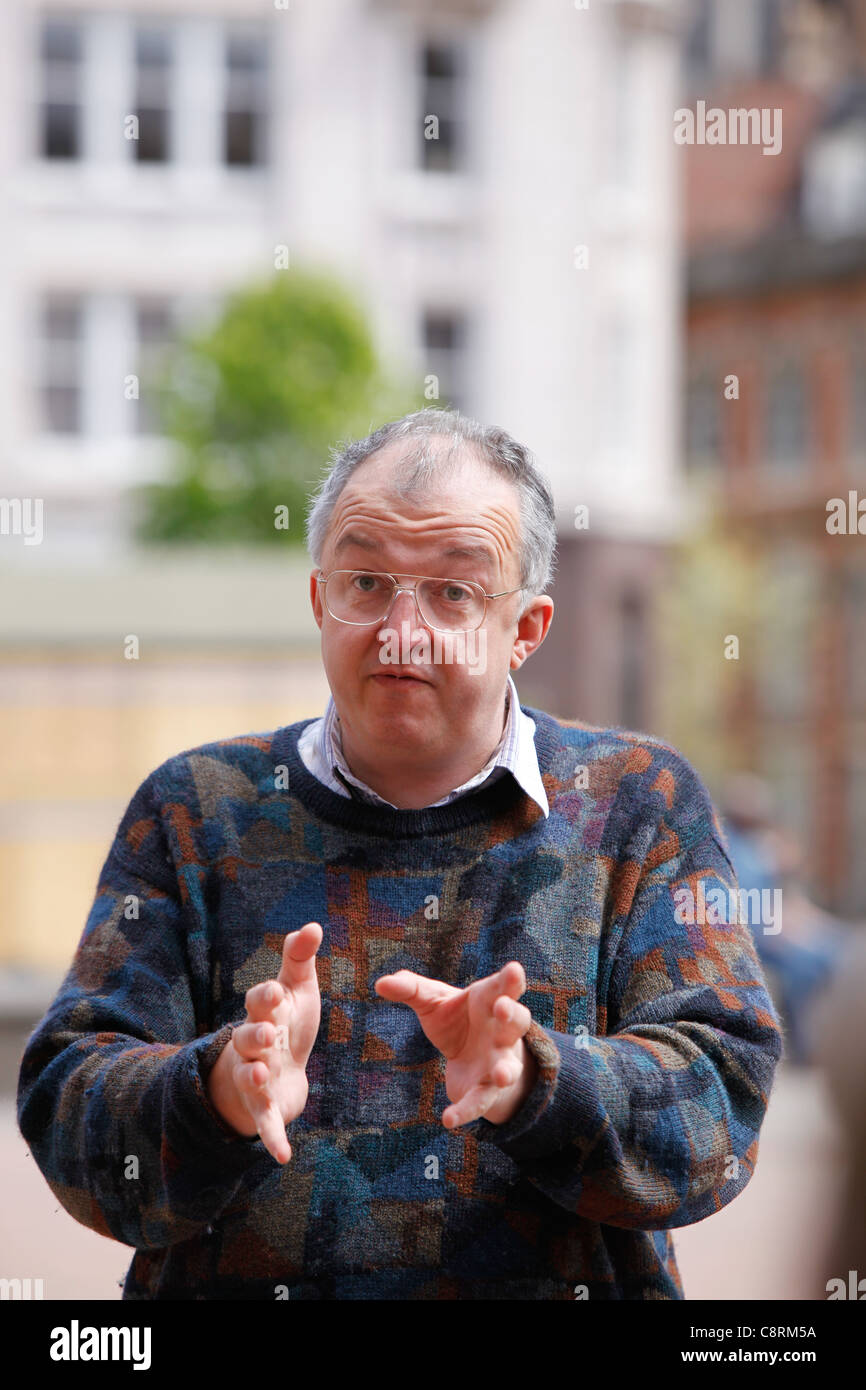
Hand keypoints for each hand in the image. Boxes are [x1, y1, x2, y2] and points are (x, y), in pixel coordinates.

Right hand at [206, 922, 321, 1162]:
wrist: (276, 1069)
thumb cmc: (286, 1023)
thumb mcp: (296, 990)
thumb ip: (300, 959)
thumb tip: (313, 924)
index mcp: (264, 1013)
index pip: (260, 1000)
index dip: (268, 996)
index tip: (278, 990)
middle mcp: (254, 1045)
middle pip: (248, 1036)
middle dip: (256, 1033)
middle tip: (268, 1032)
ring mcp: (255, 1077)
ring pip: (249, 1075)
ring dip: (254, 1076)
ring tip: (260, 1075)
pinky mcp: (264, 1108)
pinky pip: (265, 1123)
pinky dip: (271, 1138)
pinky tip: (283, 1156)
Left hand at [375, 961, 537, 1127]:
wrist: (469, 1055)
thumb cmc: (455, 1018)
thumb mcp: (432, 1001)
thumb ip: (410, 989)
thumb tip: (380, 982)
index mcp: (491, 1000)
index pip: (505, 987)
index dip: (511, 979)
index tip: (513, 970)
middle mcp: (501, 1030)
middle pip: (516, 1021)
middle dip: (511, 1014)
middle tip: (502, 1007)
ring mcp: (499, 1061)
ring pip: (509, 1066)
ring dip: (506, 1070)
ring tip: (501, 1075)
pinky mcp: (486, 1090)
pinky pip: (480, 1102)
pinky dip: (466, 1112)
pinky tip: (448, 1120)